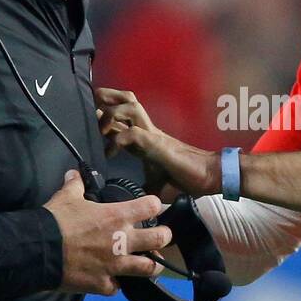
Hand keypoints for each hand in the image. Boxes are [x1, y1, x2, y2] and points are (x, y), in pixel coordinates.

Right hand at [43, 170, 170, 295]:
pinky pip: (117, 288)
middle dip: (164, 237)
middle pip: (161, 239)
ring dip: (151, 265)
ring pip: (149, 268)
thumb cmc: (56, 220)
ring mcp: (115, 265)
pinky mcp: (103, 284)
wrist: (39, 250)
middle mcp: (123, 241)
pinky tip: (111, 281)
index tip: (151, 208)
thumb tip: (74, 173)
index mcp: (117, 216)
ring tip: (150, 264)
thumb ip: (75, 184)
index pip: (151, 206)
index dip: (153, 205)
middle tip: (161, 237)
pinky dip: (115, 284)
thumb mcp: (66, 196)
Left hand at [97, 87, 219, 197]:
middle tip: (93, 105)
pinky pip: (133, 133)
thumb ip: (148, 187)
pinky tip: (110, 153)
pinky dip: (118, 140)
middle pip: (127, 99)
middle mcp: (148, 130)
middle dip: (107, 98)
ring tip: (101, 130)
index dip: (105, 112)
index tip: (91, 116)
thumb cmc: (187, 178)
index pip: (123, 117)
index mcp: (146, 138)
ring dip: (111, 115)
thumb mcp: (159, 184)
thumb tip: (141, 203)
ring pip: (130, 107)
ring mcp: (153, 134)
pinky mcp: (157, 144)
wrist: (209, 176)